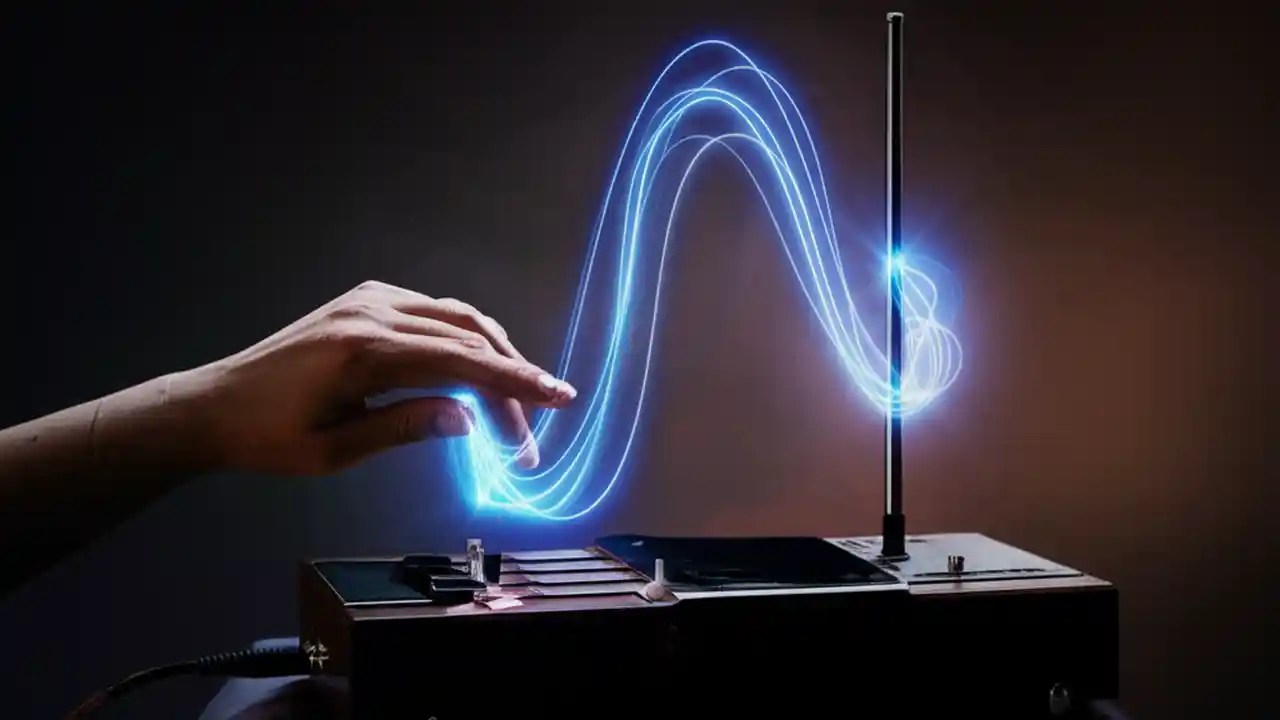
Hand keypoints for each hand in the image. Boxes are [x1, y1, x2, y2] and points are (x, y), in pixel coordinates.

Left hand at [196, 280, 574, 474]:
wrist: (214, 404)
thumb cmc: (268, 437)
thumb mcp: (336, 449)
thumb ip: (406, 427)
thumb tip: (469, 420)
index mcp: (365, 352)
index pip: (462, 361)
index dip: (517, 382)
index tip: (560, 398)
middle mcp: (372, 313)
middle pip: (468, 335)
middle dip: (509, 381)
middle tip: (526, 435)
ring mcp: (368, 300)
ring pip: (455, 317)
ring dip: (491, 356)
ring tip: (511, 404)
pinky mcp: (363, 301)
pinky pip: (431, 312)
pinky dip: (461, 339)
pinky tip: (470, 373)